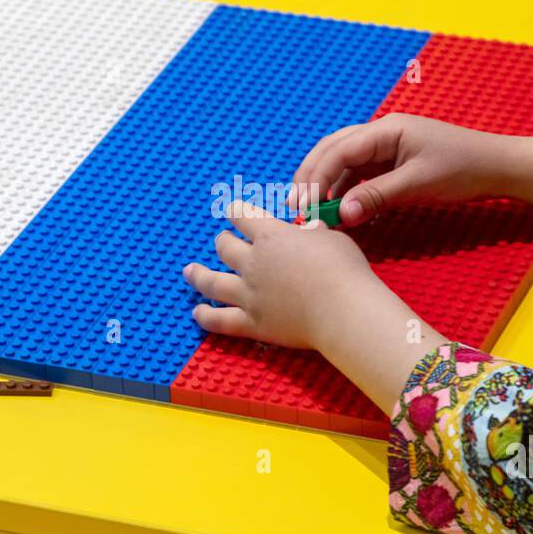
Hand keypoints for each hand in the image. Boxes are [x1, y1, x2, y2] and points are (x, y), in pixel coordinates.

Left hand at [183, 201, 447, 411]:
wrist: (342, 310)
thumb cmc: (343, 270)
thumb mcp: (332, 239)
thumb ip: (313, 235)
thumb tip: (308, 232)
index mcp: (271, 236)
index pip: (244, 217)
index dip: (236, 211)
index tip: (232, 210)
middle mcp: (253, 263)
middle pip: (225, 247)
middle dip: (222, 241)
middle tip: (221, 241)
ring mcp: (249, 294)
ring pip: (212, 282)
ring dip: (198, 275)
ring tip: (189, 272)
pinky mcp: (252, 323)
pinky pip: (220, 320)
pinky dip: (205, 317)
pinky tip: (196, 313)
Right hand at [289, 114, 505, 225]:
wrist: (496, 166)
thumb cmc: (462, 170)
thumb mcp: (417, 185)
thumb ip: (376, 197)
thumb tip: (340, 214)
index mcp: (386, 130)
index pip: (338, 150)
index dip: (316, 177)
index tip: (304, 205)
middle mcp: (381, 133)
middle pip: (333, 150)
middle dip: (312, 177)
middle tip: (297, 207)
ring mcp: (386, 146)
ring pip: (344, 162)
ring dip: (327, 185)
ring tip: (314, 211)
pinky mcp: (393, 161)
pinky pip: (360, 173)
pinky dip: (347, 190)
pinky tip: (343, 210)